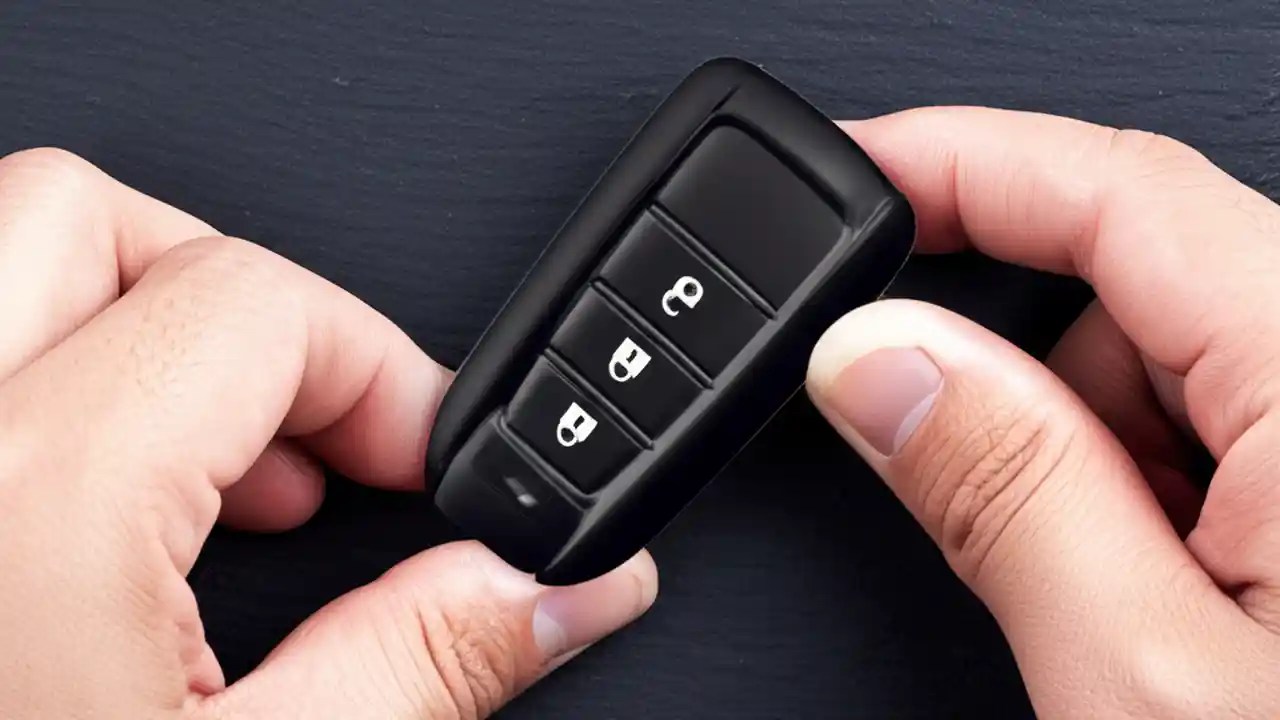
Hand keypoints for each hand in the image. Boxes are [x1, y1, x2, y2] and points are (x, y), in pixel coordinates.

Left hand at [0, 149, 656, 718]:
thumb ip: (421, 667)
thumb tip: (561, 589)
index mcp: (27, 501)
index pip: (249, 304)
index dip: (377, 368)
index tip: (420, 456)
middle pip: (90, 220)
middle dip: (241, 299)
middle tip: (319, 422)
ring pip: (9, 266)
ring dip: (139, 325)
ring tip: (234, 469)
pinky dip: (61, 384)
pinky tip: (122, 513)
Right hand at [807, 108, 1279, 717]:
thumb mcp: (1146, 686)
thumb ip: (1004, 490)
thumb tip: (876, 358)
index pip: (1120, 190)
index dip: (963, 159)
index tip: (855, 171)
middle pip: (1135, 277)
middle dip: (1014, 354)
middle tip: (948, 464)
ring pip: (1164, 365)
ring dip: (1082, 445)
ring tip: (1104, 589)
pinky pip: (1212, 434)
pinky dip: (1139, 488)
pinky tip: (1155, 592)